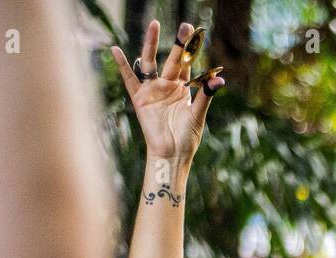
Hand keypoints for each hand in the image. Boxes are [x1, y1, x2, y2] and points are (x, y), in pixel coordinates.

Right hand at [109, 21, 224, 162]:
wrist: (172, 154)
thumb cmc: (187, 137)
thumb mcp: (198, 115)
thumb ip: (206, 95)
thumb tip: (219, 79)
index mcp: (183, 88)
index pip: (188, 65)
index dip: (192, 51)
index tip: (197, 34)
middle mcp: (167, 85)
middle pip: (173, 59)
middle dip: (179, 43)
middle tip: (185, 26)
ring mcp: (153, 90)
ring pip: (151, 62)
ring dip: (151, 44)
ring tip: (154, 25)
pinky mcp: (140, 98)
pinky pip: (129, 79)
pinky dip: (122, 65)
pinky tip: (116, 50)